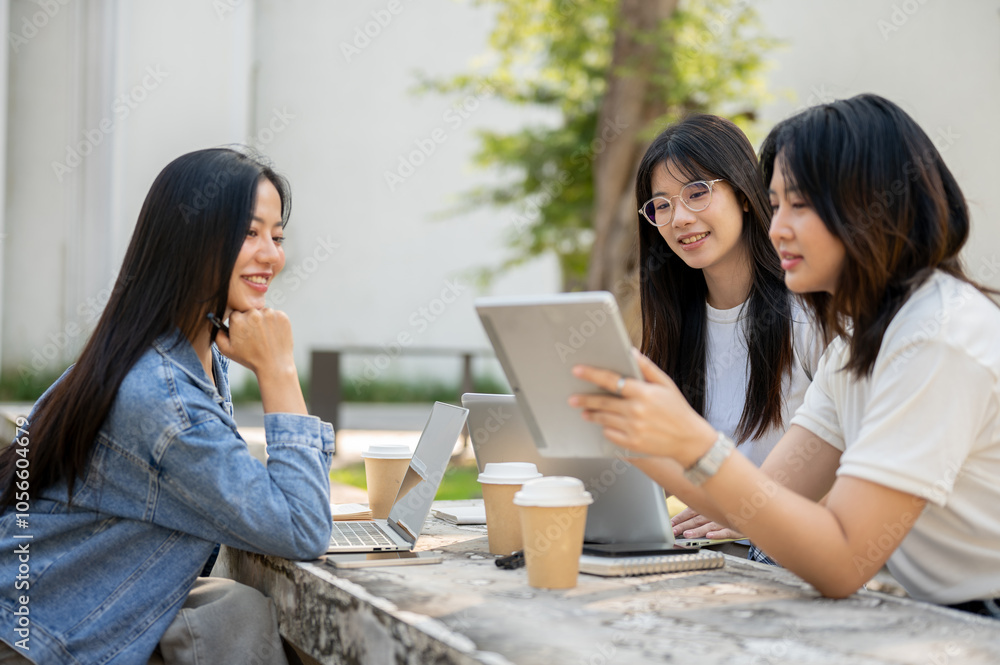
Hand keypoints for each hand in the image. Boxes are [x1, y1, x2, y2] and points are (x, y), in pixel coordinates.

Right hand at [214, 308, 295, 378]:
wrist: (275, 366)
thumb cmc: (250, 359)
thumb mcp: (227, 350)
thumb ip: (218, 335)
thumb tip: (216, 324)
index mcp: (238, 319)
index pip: (236, 314)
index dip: (239, 324)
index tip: (244, 332)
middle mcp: (253, 313)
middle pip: (249, 312)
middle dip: (251, 321)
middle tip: (255, 336)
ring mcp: (269, 314)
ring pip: (263, 312)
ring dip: (263, 321)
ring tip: (265, 337)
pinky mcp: (282, 316)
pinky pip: (276, 315)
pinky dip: (275, 322)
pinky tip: (274, 335)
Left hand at [568, 349, 716, 465]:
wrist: (689, 440)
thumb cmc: (678, 410)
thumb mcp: (666, 384)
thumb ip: (647, 368)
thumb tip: (630, 352)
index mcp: (644, 393)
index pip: (612, 380)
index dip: (592, 374)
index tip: (578, 371)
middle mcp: (637, 411)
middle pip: (602, 402)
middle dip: (585, 399)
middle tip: (573, 397)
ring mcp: (633, 429)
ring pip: (604, 419)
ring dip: (592, 414)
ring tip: (585, 411)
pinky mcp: (632, 444)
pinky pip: (610, 434)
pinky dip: (605, 428)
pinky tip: (605, 425)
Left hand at [671, 507, 743, 539]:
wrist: (752, 513)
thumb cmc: (727, 513)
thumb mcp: (712, 510)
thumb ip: (698, 514)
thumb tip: (681, 522)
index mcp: (706, 507)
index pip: (690, 512)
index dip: (680, 518)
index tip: (670, 524)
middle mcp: (713, 513)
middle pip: (696, 520)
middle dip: (684, 526)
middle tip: (673, 531)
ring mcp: (724, 521)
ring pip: (709, 525)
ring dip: (698, 530)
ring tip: (687, 535)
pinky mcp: (734, 528)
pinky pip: (725, 531)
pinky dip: (717, 533)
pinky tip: (710, 536)